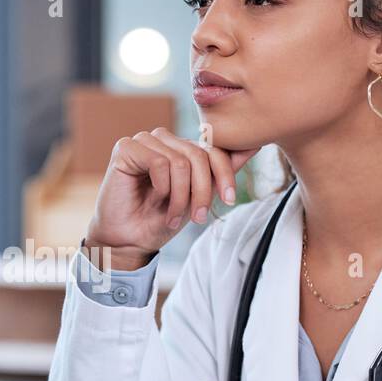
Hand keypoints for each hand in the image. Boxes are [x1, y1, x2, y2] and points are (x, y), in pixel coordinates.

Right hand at [84, 127, 261, 269]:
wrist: (129, 240)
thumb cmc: (160, 220)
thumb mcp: (199, 196)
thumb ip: (221, 171)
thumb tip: (255, 145)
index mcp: (181, 148)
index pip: (214, 149)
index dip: (225, 174)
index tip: (229, 200)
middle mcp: (164, 140)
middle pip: (199, 156)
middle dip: (202, 192)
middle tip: (196, 218)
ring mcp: (144, 141)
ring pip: (181, 161)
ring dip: (180, 196)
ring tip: (173, 215)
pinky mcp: (126, 148)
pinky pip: (159, 162)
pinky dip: (161, 187)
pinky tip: (152, 198)